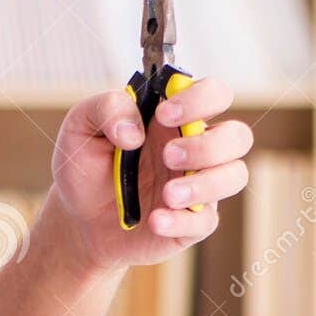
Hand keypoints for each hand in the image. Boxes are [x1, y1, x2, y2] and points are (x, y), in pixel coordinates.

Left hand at [48, 76, 251, 271]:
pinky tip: (154, 220)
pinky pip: (206, 220)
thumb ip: (106, 109)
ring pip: (234, 175)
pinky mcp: (193, 221)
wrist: (77, 217)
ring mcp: (199, 184)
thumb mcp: (80, 127)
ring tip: (166, 194)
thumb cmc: (86, 165)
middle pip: (238, 135)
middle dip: (208, 145)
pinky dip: (181, 220)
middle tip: (167, 155)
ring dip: (204, 184)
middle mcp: (194, 147)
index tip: (164, 114)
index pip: (214, 94)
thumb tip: (134, 130)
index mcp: (174, 117)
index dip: (200, 99)